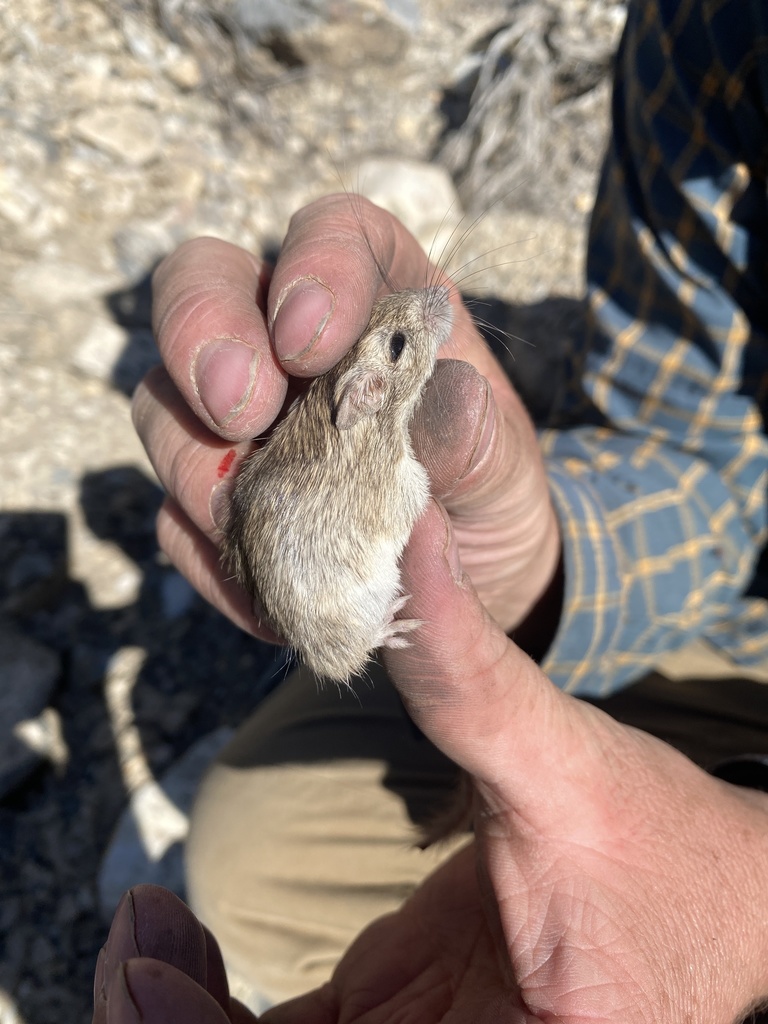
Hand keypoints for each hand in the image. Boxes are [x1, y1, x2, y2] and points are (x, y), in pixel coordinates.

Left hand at [95, 506, 767, 1022]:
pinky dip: (213, 1003)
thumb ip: (470, 673)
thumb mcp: (563, 763)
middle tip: (142, 936)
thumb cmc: (663, 846)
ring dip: (184, 1011)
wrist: (719, 893)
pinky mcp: (401, 1023)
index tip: (150, 961)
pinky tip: (181, 943)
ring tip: (156, 929)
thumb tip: (408, 537)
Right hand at [132, 195, 560, 635]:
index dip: (312, 266)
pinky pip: (176, 518)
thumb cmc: (487, 491)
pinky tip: (271, 600)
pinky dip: (211, 556)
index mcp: (376, 301)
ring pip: (165, 404)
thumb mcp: (505, 467)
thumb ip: (475, 438)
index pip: (334, 234)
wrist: (467, 578)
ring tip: (255, 523)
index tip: (310, 340)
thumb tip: (440, 409)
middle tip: (240, 411)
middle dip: (203, 335)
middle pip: (203, 284)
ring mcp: (238, 422)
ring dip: (193, 462)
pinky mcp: (215, 499)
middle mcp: (289, 346)